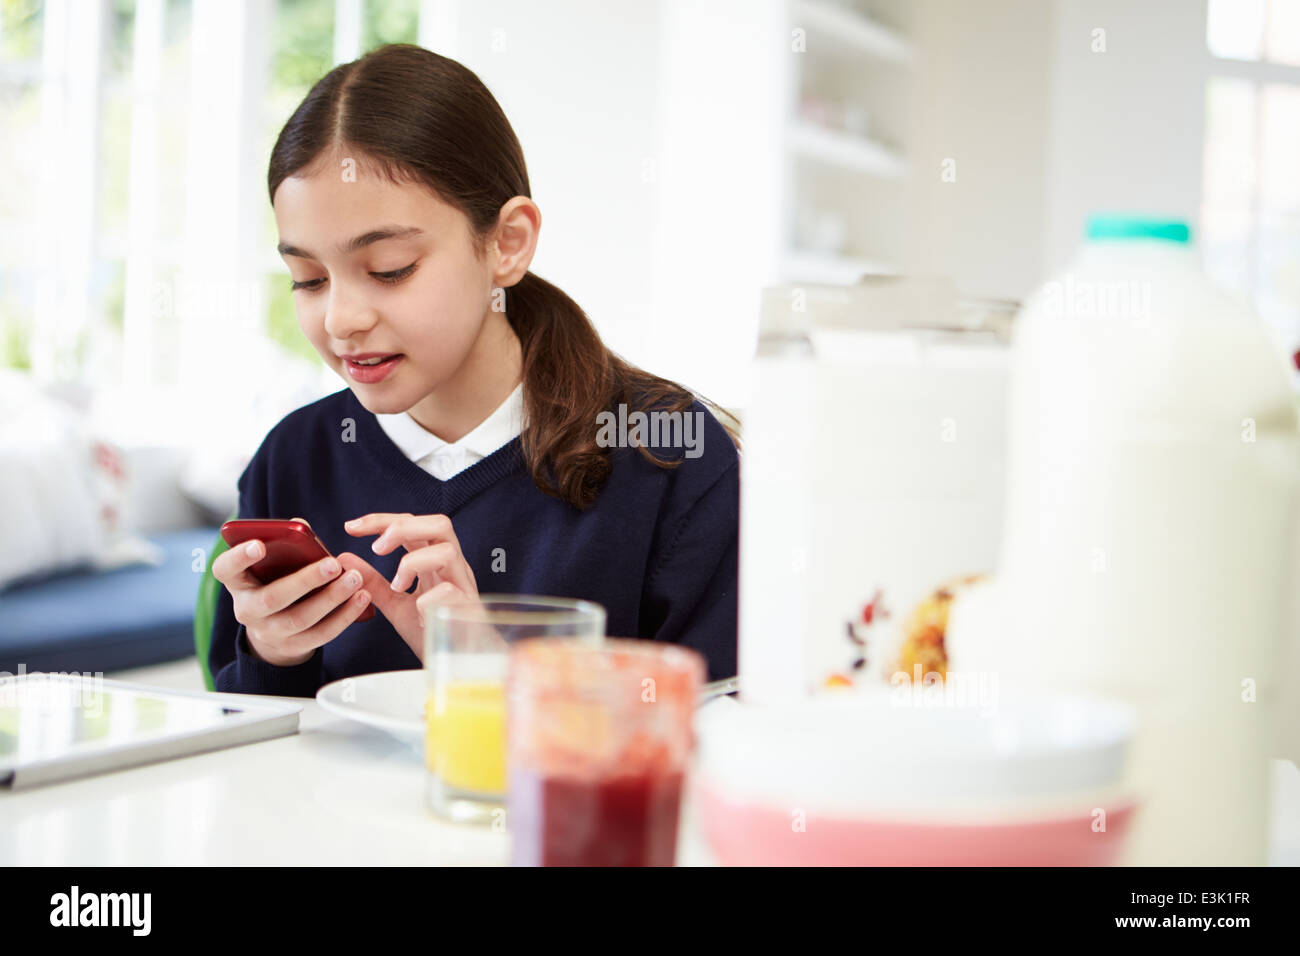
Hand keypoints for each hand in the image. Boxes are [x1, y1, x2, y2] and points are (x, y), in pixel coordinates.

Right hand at [212, 516, 371, 666]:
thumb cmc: (277, 580)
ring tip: (355, 578)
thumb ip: (284, 543)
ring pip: (300, 619)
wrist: (275, 629)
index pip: (225, 570)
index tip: (259, 545)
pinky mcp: (294, 647)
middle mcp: (247, 610)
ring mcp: (269, 632)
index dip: (239, 558)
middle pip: (272, 598)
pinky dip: (344, 616)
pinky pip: (321, 634)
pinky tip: (362, 597)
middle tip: (333, 564)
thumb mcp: (273, 563)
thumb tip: (300, 526)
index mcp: (237, 583)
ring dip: (331, 598)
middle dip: (305, 581)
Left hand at [341, 512, 479, 660]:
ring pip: (447, 551)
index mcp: (434, 560)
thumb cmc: (430, 631)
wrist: (455, 662)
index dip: (382, 520)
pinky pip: (449, 592)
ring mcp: (463, 584)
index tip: (351, 527)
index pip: (413, 524)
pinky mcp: (467, 608)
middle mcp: (452, 566)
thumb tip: (344, 559)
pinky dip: (426, 600)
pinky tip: (418, 614)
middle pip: (440, 523)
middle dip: (403, 528)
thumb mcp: (395, 603)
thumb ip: (373, 582)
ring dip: (413, 563)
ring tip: (398, 585)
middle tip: (376, 548)